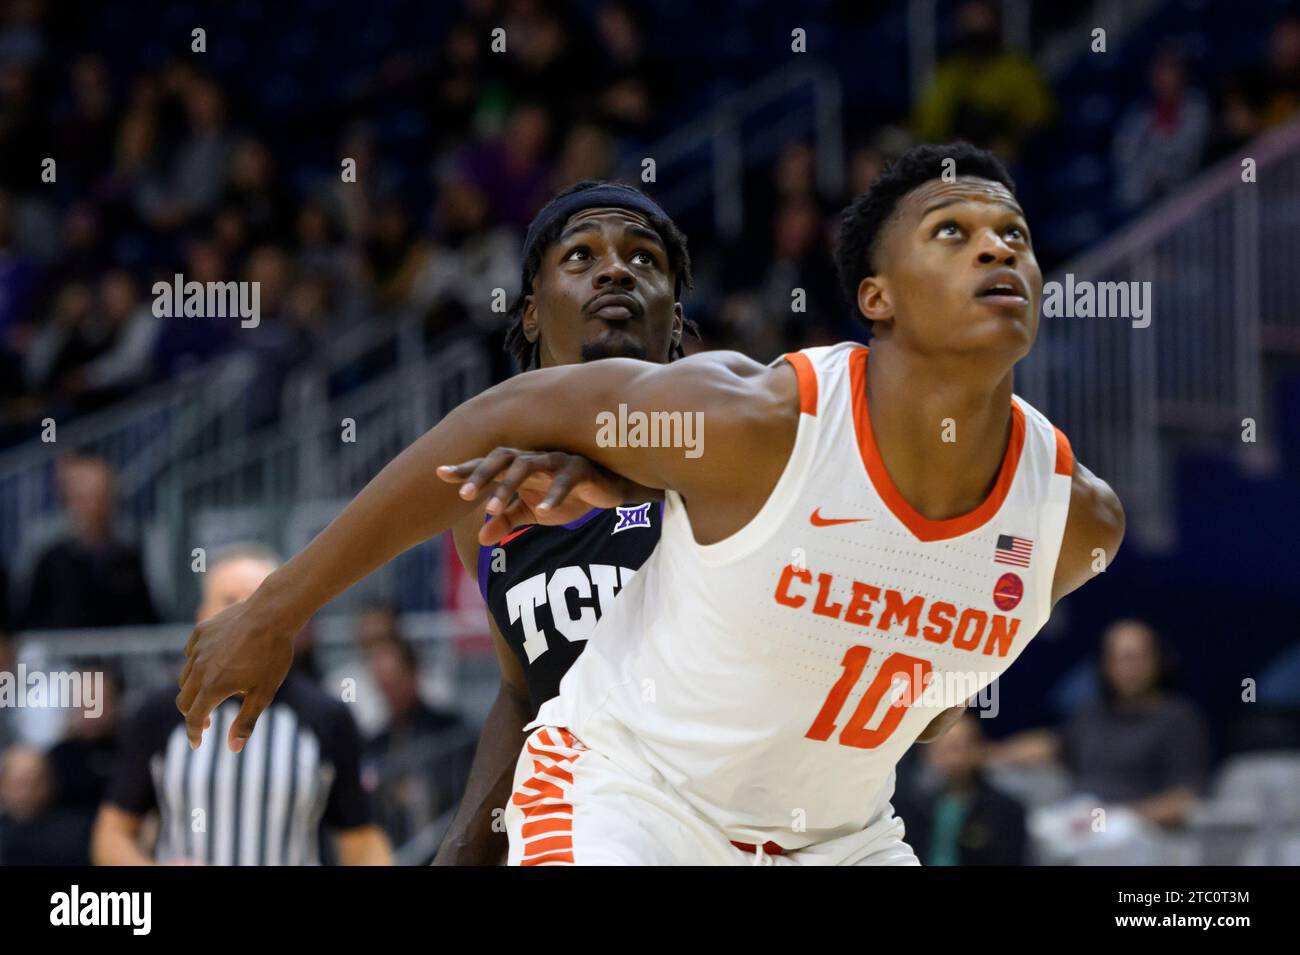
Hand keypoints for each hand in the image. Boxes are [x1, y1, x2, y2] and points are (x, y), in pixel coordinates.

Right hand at [176, 595, 296, 751]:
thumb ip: (246, 722)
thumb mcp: (264, 693)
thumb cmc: (273, 655)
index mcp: (212, 687)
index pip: (193, 719)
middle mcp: (199, 668)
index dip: (193, 734)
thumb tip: (233, 748)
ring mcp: (198, 648)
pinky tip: (210, 664)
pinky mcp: (201, 631)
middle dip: (191, 714)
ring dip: (193, 690)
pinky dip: (196, 663)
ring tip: (211, 692)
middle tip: (206, 721)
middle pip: (183, 700)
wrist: (273, 613)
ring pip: (185, 676)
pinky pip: (191, 652)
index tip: (197, 743)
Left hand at [437, 448, 631, 544]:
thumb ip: (507, 520)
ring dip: (508, 486)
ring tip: (492, 509)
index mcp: (520, 467)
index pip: (488, 465)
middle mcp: (535, 459)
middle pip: (502, 458)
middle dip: (481, 475)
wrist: (609, 492)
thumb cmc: (569, 496)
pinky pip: (565, 479)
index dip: (466, 469)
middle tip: (464, 495)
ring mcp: (557, 461)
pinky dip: (554, 494)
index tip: (439, 474)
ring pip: (529, 465)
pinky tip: (543, 511)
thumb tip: (480, 540)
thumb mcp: (533, 513)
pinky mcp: (581, 468)